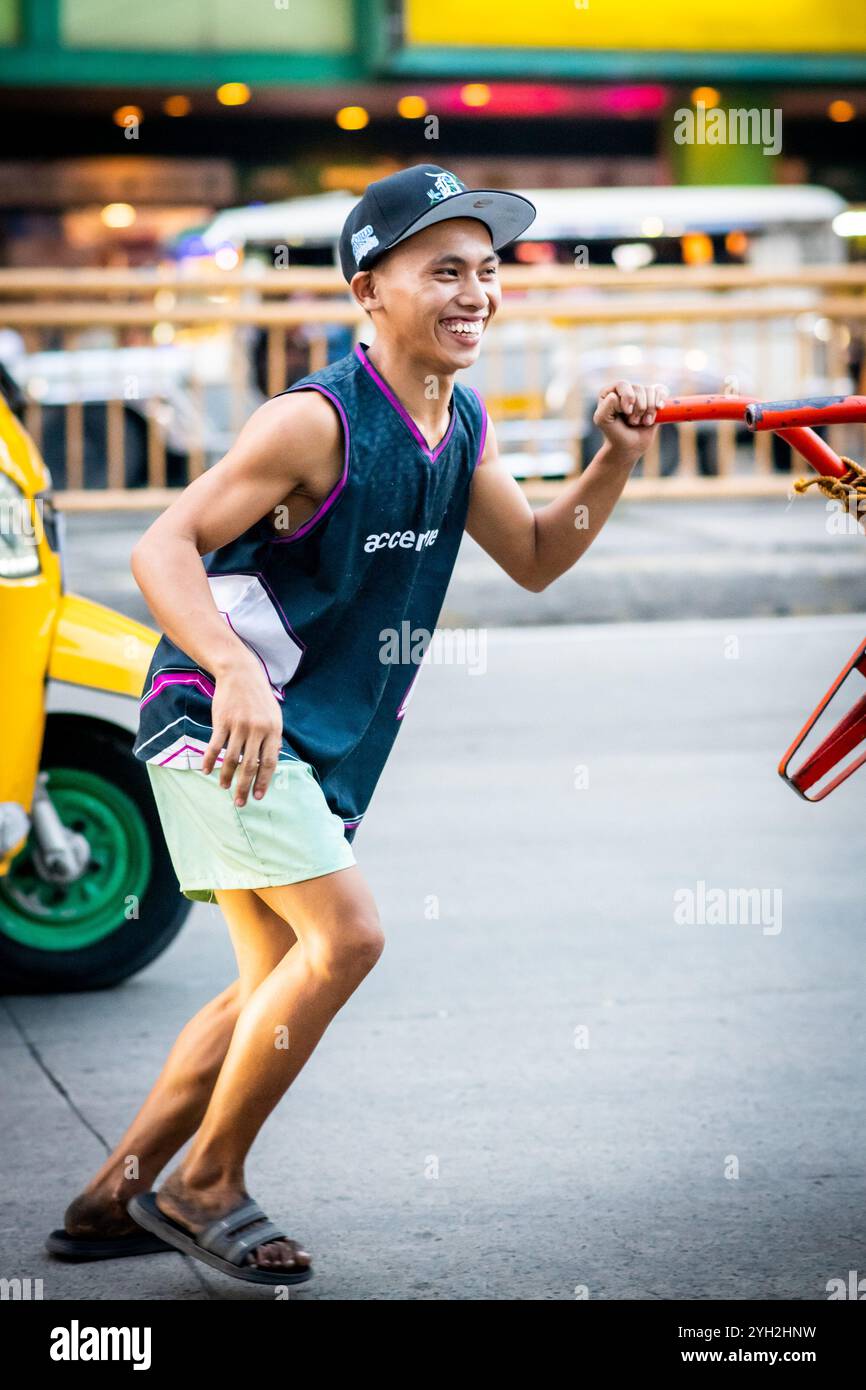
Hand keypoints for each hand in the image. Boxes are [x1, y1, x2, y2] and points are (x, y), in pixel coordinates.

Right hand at [200, 662, 283, 805]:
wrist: (240, 673)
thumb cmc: (258, 697)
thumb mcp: (274, 715)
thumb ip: (273, 737)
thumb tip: (273, 759)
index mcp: (273, 730)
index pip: (269, 762)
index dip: (263, 781)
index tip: (258, 796)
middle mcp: (257, 730)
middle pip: (250, 765)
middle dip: (245, 787)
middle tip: (240, 802)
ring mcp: (239, 725)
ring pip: (232, 759)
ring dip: (226, 777)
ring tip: (223, 787)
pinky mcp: (222, 721)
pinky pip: (215, 746)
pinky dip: (210, 761)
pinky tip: (206, 771)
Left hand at [593, 380, 669, 458]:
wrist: (629, 447)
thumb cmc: (615, 433)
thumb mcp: (603, 421)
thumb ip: (606, 407)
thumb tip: (615, 396)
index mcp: (609, 392)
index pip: (623, 385)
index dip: (628, 398)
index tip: (626, 413)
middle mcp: (624, 390)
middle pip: (638, 388)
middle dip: (639, 408)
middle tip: (633, 422)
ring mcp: (639, 394)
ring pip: (650, 391)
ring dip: (649, 410)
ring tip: (643, 422)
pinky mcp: (653, 399)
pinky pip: (661, 391)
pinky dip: (660, 402)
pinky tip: (658, 410)